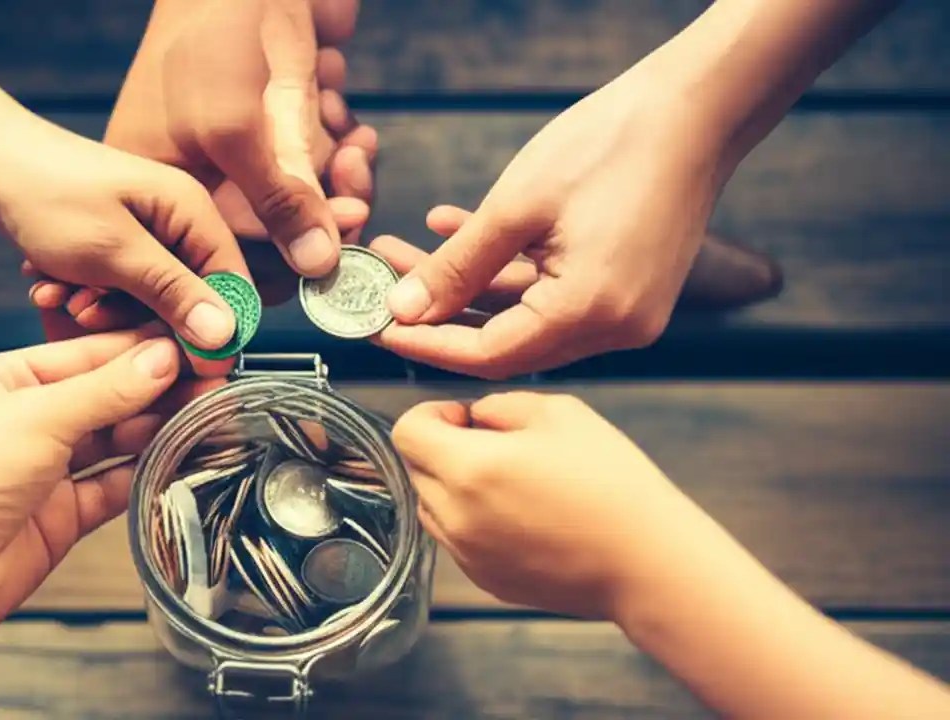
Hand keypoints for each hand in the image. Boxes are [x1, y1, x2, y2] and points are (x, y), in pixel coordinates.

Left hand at [0, 111, 249, 370]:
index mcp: (192, 211)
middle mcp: (179, 221)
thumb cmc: (46, 193)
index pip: (232, 283)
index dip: (215, 330)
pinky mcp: (119, 245)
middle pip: (189, 297)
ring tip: (61, 296)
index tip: (191, 367)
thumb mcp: (113, 252)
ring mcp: (149, 233)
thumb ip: (172, 293)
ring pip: (149, 299)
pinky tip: (50, 285)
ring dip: (104, 308)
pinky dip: (87, 294)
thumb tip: (225, 334)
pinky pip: (120, 289)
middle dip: (137, 316)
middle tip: (88, 315)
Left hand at [0, 328, 182, 640]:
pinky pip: (112, 489)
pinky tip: (179, 460)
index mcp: (8, 381)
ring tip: (207, 415)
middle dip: (157, 390)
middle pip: (106, 398)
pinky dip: (145, 475)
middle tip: (213, 381)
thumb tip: (162, 358)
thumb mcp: (38, 416)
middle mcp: (27, 423)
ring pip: (114, 443)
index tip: (192, 345)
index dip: (142, 350)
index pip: (89, 355)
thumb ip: (107, 390)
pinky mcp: (58, 518)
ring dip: (157, 430)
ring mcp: (43, 472)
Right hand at [110, 0, 374, 274]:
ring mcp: (244, 141)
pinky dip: (339, 135)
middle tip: (356, 200)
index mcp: (160, 181)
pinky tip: (341, 107)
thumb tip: (314, 267)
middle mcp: (198, 168)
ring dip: (337, 170)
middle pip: (271, 229)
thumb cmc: (217, 25)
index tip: (332, 259)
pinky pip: (320, 152)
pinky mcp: (281, 114)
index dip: (279, 263)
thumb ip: (274, 201)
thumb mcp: (235, 126)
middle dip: (320, 212)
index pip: (220, 255)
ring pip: (305, 193)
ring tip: (352, 144)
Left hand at [375, 70, 722, 379]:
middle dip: (438, 312)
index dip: (427, 343)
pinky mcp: (628, 289)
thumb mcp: (515, 207)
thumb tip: (404, 310)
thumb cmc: (612, 145)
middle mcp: (615, 329)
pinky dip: (505, 269)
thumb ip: (457, 267)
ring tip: (403, 249)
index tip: (376, 328)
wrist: (697, 108)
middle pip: (504, 340)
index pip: (488, 355)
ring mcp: (626, 312)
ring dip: (464, 285)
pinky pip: (552, 292)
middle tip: (380, 285)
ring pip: (523, 314)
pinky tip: (454, 229)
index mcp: (591, 314)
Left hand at [392, 391, 713, 618]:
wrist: (645, 561)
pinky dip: (471, 520)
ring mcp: (467, 554)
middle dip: (442, 448)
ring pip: (430, 506)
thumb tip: (473, 417)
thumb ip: (500, 405)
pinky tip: (521, 514)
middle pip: (414, 469)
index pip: (406, 432)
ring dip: (452, 485)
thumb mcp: (559, 413)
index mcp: (468, 468)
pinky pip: (456, 539)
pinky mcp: (484, 579)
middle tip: (492, 445)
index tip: (463, 417)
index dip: (431, 414)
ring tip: (508, 481)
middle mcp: (456, 516)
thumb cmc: (611, 483)